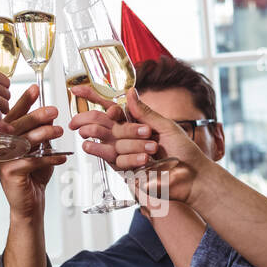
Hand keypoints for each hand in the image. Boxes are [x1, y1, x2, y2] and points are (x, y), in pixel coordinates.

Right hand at [0, 84, 65, 217]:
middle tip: (54, 110)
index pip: (12, 116)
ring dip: (44, 134)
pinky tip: (61, 157)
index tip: (35, 88)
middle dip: (37, 116)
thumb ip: (41, 132)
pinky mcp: (10, 173)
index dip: (24, 101)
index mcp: (1, 137)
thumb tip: (49, 113)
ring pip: (24, 141)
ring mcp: (1, 160)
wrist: (29, 204)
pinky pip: (33, 160)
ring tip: (59, 131)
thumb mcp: (39, 149)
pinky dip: (50, 158)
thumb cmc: (33, 175)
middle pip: (17, 126)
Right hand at [76, 88, 209, 205]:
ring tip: (152, 147)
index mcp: (135, 122)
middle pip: (101, 125)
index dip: (92, 97)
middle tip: (94, 122)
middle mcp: (126, 136)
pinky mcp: (125, 171)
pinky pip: (118, 161)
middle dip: (94, 122)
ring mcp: (123, 153)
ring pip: (110, 143)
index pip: (109, 107)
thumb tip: (129, 91)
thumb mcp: (166, 126)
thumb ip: (144, 112)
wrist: (190, 177)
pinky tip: (145, 159)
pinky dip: (132, 158)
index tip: (76, 89)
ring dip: (131, 143)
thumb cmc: (183, 151)